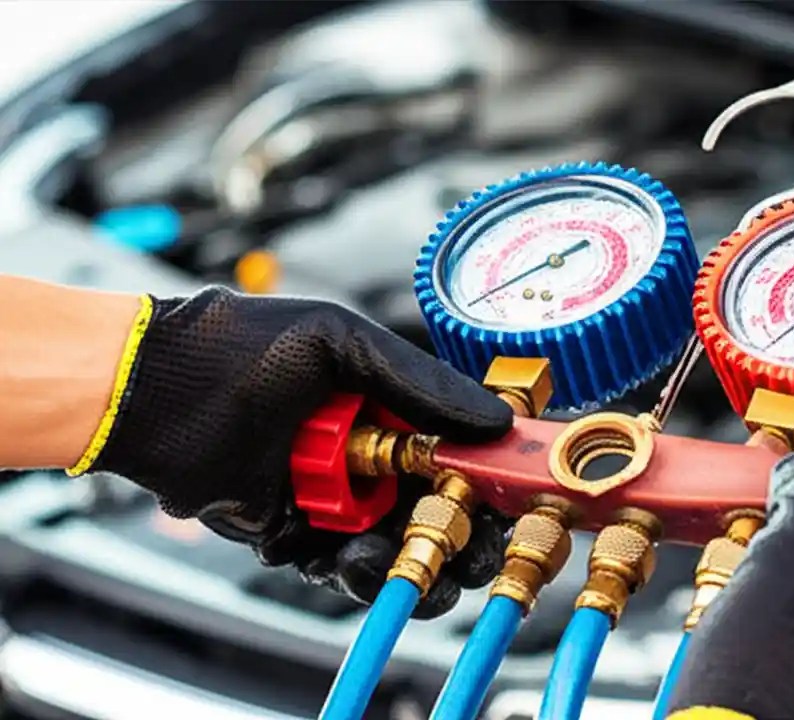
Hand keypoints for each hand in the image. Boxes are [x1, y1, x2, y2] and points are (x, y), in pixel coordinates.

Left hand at [86, 286, 513, 617]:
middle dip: (463, 529)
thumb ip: (419, 382)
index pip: (460, 447)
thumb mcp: (341, 343)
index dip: (489, 474)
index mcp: (390, 406)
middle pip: (439, 507)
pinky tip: (354, 555)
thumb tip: (493, 418)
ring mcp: (335, 498)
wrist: (153, 389)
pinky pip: (342, 567)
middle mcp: (369, 455)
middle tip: (472, 540)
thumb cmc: (237, 347)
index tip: (508, 491)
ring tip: (411, 554)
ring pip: (398, 545)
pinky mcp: (296, 536)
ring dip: (413, 556)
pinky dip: (356, 570)